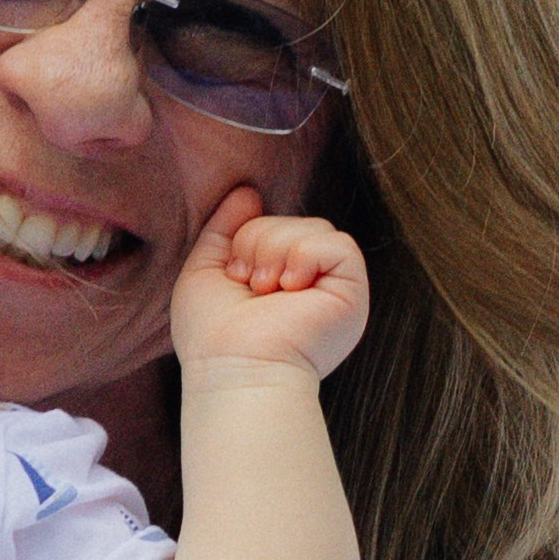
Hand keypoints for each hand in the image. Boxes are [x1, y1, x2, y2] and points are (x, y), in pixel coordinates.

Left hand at [166, 189, 370, 385]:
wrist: (234, 368)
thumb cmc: (213, 334)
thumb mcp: (206, 270)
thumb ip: (225, 229)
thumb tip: (246, 192)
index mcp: (283, 279)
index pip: (275, 225)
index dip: (249, 236)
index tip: (235, 274)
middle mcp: (313, 283)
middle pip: (294, 221)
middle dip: (259, 241)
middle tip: (250, 284)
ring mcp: (334, 287)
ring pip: (314, 226)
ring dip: (276, 250)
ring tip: (266, 288)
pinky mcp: (352, 291)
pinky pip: (337, 243)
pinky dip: (305, 256)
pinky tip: (291, 288)